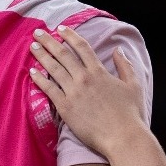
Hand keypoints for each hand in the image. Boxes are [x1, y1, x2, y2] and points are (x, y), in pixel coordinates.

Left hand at [28, 28, 147, 157]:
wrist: (122, 136)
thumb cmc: (130, 113)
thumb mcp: (133, 85)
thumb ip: (125, 66)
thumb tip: (118, 50)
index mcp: (99, 71)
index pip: (82, 47)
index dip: (70, 36)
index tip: (60, 28)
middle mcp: (84, 78)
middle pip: (63, 54)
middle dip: (49, 42)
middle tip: (37, 33)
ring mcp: (73, 93)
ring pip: (53, 69)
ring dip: (42, 56)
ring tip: (32, 47)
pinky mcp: (65, 108)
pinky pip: (49, 90)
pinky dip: (39, 79)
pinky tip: (32, 72)